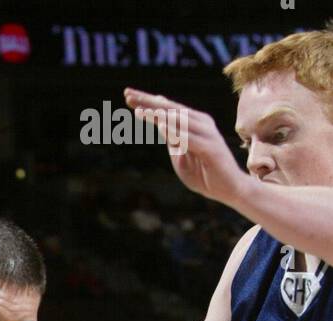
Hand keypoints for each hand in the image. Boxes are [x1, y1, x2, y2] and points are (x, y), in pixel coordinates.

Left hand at [124, 89, 248, 207]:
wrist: (229, 189)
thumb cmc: (204, 174)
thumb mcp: (181, 157)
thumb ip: (172, 141)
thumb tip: (160, 124)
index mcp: (193, 123)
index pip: (167, 109)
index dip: (147, 102)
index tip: (128, 95)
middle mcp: (201, 123)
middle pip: (171, 109)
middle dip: (148, 102)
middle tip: (128, 94)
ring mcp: (206, 134)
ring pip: (179, 120)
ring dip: (159, 114)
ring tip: (140, 109)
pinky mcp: (210, 148)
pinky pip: (189, 138)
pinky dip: (175, 132)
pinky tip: (161, 126)